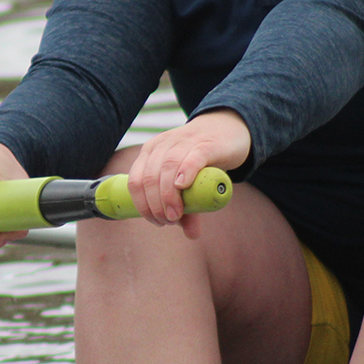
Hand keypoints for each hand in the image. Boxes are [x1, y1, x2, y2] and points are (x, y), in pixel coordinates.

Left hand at [128, 108, 249, 238]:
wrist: (228, 128)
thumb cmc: (203, 157)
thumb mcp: (191, 181)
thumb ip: (189, 205)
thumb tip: (191, 235)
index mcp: (151, 152)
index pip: (135, 180)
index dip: (142, 205)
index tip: (156, 221)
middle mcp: (163, 144)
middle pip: (150, 177)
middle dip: (156, 205)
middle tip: (169, 220)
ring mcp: (184, 141)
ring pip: (167, 168)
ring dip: (168, 196)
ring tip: (176, 215)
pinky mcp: (206, 144)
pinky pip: (191, 157)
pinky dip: (185, 172)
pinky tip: (183, 186)